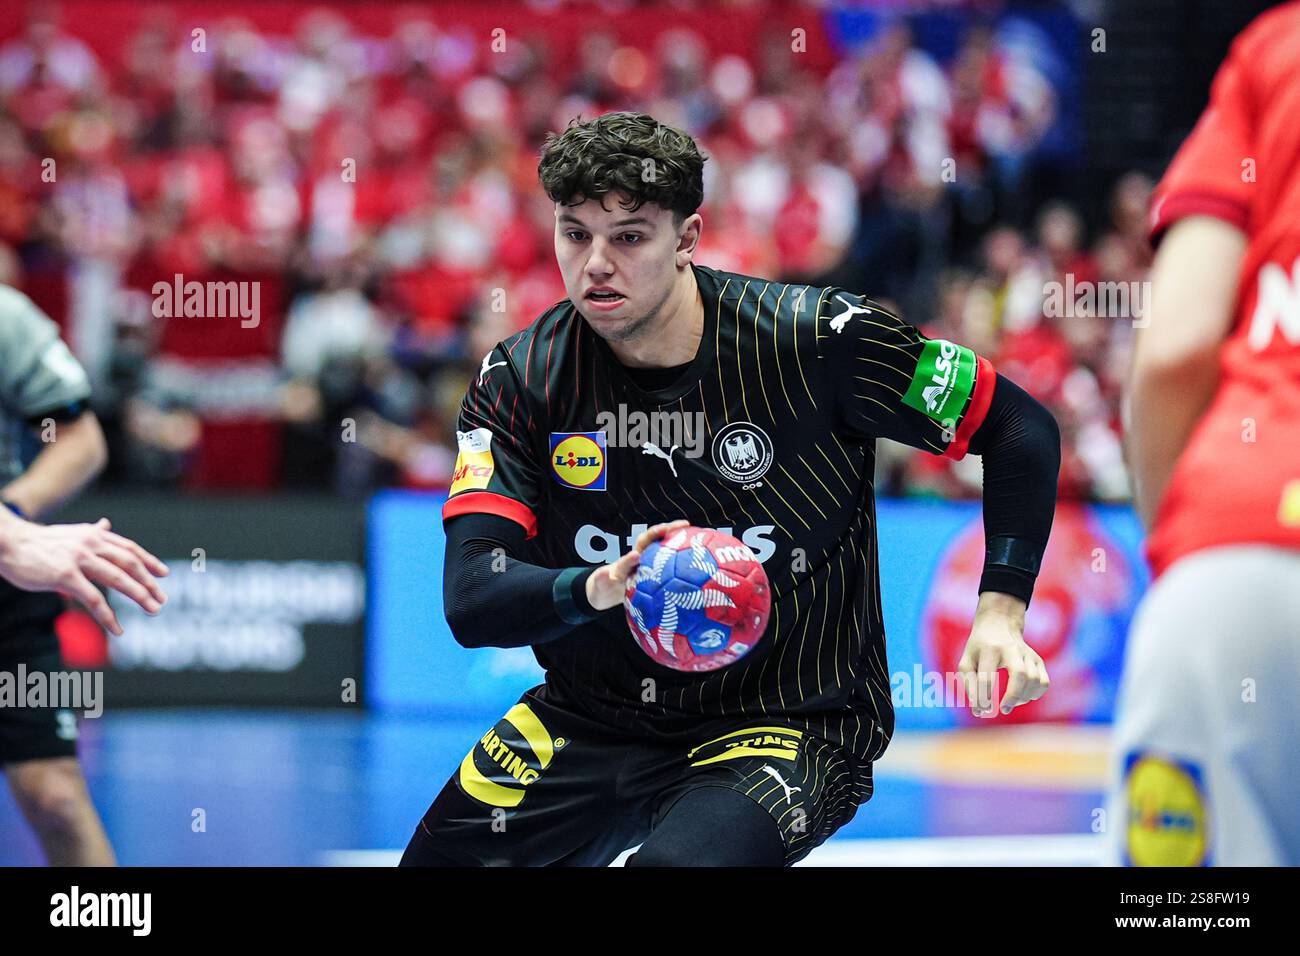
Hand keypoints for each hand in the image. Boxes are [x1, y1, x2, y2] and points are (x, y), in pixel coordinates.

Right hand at [0, 517, 168, 635]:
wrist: (7, 543)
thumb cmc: (38, 543)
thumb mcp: (70, 533)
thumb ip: (91, 532)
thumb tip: (106, 524)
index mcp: (94, 535)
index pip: (129, 548)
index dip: (148, 561)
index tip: (163, 574)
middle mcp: (91, 544)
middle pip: (129, 564)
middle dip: (149, 583)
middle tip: (162, 599)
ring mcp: (78, 559)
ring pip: (118, 579)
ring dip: (139, 596)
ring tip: (152, 610)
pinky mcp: (65, 576)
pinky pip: (94, 599)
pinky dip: (108, 616)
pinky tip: (117, 629)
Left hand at [584, 519, 688, 610]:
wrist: (605, 592)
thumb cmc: (602, 586)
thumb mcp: (601, 583)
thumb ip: (604, 578)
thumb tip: (609, 573)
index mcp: (630, 558)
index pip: (641, 545)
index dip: (652, 537)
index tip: (658, 536)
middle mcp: (642, 557)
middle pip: (657, 540)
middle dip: (670, 530)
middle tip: (686, 525)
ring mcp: (650, 565)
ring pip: (666, 551)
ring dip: (679, 544)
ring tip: (698, 538)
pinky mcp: (655, 574)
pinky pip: (670, 567)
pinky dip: (682, 563)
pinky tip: (699, 564)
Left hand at [957, 591, 1048, 716]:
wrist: (998, 625)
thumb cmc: (979, 649)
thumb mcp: (967, 661)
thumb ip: (969, 685)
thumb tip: (979, 711)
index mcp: (989, 649)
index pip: (986, 678)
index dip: (982, 698)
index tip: (980, 711)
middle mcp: (1012, 649)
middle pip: (1020, 675)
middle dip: (1012, 697)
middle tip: (1003, 709)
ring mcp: (1028, 654)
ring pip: (1034, 680)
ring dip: (1023, 698)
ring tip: (1010, 703)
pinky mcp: (1038, 660)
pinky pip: (1044, 682)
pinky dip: (1035, 695)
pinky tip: (1022, 696)